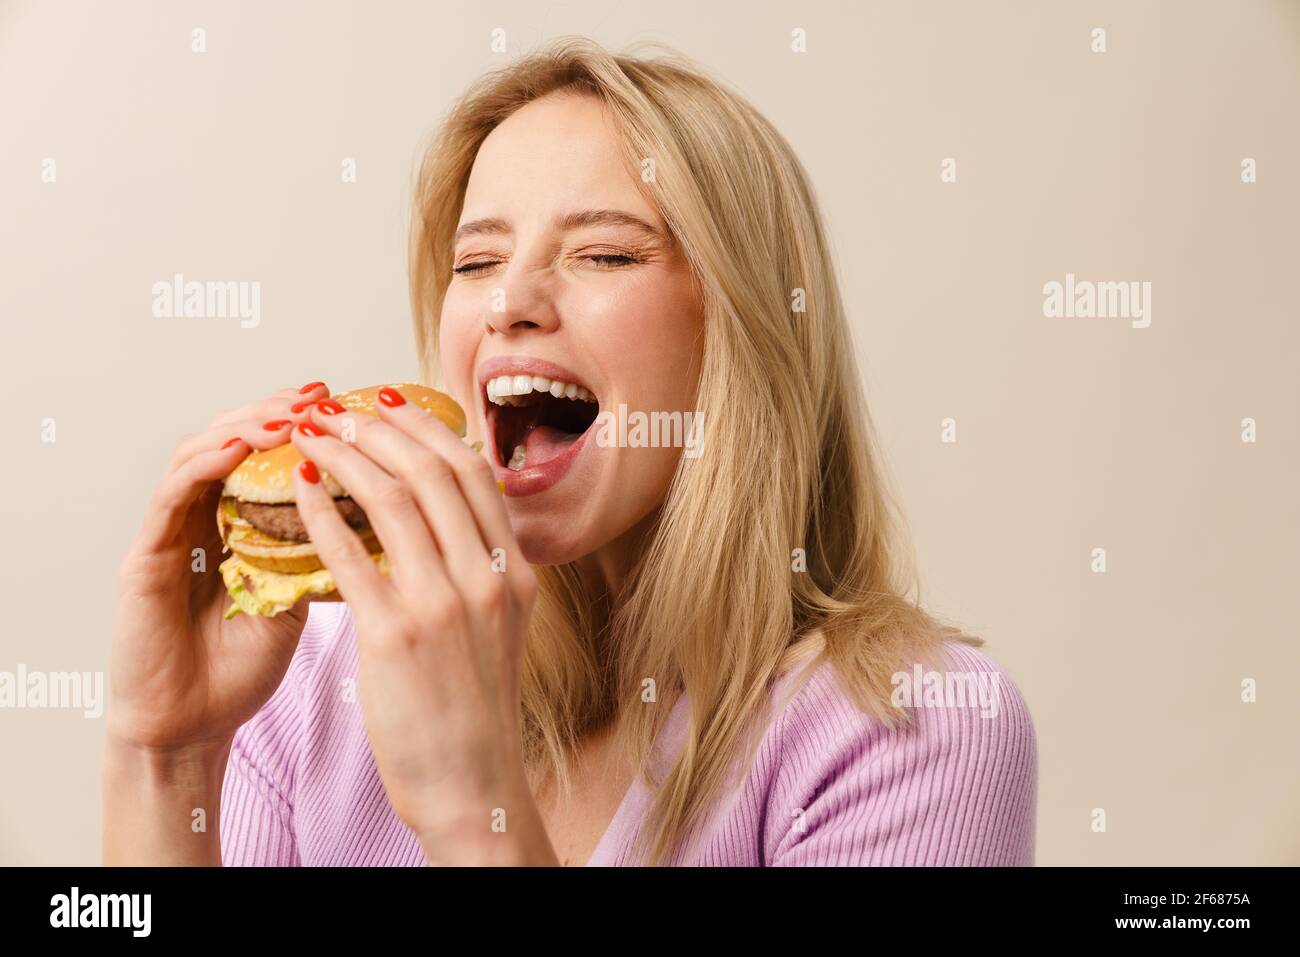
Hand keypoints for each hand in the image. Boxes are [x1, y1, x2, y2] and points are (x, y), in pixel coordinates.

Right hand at [108, 381, 331, 756]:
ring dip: (244, 427)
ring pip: (199, 452)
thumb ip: (325, 553)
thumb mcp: (298, 597)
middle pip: (232, 438)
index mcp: (239, 524)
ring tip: (288, 414)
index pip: (268, 454)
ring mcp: (168, 534)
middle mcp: (201, 518)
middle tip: (320, 395)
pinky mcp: (143, 558)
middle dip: (276, 410)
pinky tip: (238, 448)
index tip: (351, 404)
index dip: (306, 425)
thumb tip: (385, 514)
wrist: (192, 728)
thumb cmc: (243, 667)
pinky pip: (171, 496)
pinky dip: (204, 465)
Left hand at [289, 386, 547, 862]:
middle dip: (381, 428)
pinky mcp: (394, 636)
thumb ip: (482, 574)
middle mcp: (486, 580)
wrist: (472, 785)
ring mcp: (443, 605)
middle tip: (340, 408)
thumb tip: (449, 524)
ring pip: (392, 500)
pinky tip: (297, 492)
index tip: (394, 405)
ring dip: (346, 456)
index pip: (476, 477)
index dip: (431, 430)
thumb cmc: (477, 711)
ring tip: (312, 435)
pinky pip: (350, 555)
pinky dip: (320, 513)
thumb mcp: (503, 631)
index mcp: (515, 575)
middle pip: (434, 474)